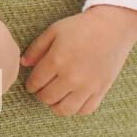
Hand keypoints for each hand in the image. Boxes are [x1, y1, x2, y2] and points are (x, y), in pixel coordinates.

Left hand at [20, 5, 136, 116]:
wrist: (113, 27)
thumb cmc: (81, 27)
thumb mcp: (53, 31)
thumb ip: (36, 48)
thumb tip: (23, 63)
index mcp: (56, 60)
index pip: (35, 83)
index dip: (30, 85)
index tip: (32, 84)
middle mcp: (71, 76)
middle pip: (47, 98)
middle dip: (41, 94)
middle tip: (43, 88)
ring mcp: (88, 86)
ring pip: (65, 110)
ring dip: (56, 105)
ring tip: (56, 96)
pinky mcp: (101, 90)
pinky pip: (85, 110)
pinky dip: (76, 108)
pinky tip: (73, 98)